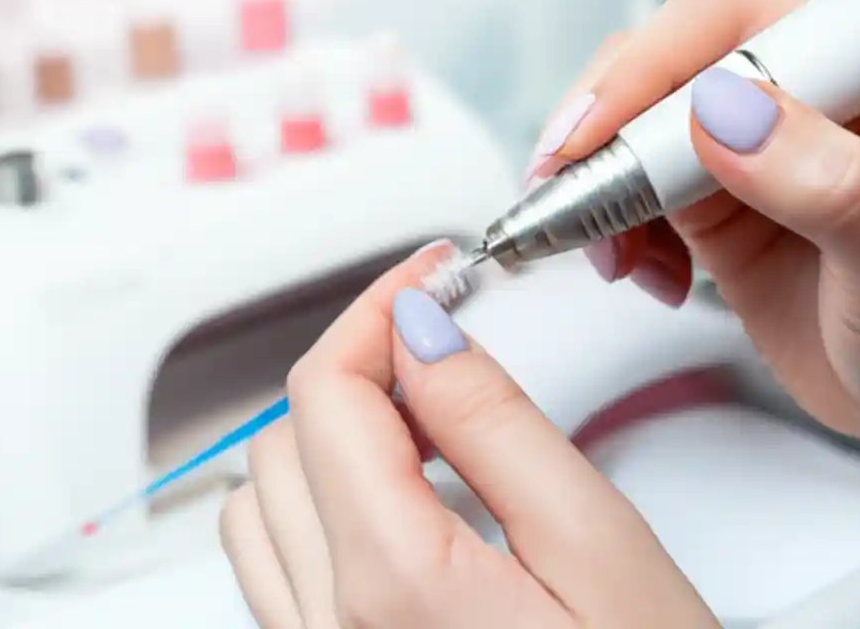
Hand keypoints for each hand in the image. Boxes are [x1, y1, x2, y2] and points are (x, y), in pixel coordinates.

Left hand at [220, 241, 718, 628]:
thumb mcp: (598, 546)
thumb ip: (496, 426)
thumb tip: (424, 330)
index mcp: (396, 585)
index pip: (327, 393)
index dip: (377, 309)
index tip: (432, 274)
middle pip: (283, 441)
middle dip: (357, 367)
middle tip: (442, 339)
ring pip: (260, 507)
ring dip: (325, 436)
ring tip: (419, 416)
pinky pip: (276, 573)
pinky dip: (316, 506)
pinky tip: (397, 499)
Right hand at [528, 0, 859, 459]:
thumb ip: (831, 189)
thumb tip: (725, 115)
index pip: (730, 23)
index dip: (648, 67)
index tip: (593, 135)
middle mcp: (803, 88)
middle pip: (662, 64)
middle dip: (602, 130)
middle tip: (565, 194)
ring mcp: (754, 144)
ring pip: (632, 126)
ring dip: (596, 185)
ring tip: (614, 259)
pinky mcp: (719, 195)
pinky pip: (632, 186)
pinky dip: (612, 227)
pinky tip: (645, 275)